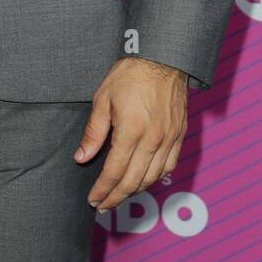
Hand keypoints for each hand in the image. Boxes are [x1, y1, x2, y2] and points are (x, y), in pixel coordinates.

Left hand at [74, 57, 187, 210]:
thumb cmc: (130, 74)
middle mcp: (153, 140)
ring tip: (120, 195)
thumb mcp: (103, 98)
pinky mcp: (180, 135)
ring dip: (135, 191)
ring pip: (152, 178)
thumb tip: (82, 157)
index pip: (114, 172)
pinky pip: (169, 166)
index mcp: (131, 131)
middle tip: (103, 205)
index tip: (93, 200)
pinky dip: (155, 178)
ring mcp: (169, 139)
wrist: (162, 57)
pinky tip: (145, 180)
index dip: (102, 190)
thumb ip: (94, 132)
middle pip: (133, 181)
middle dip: (116, 197)